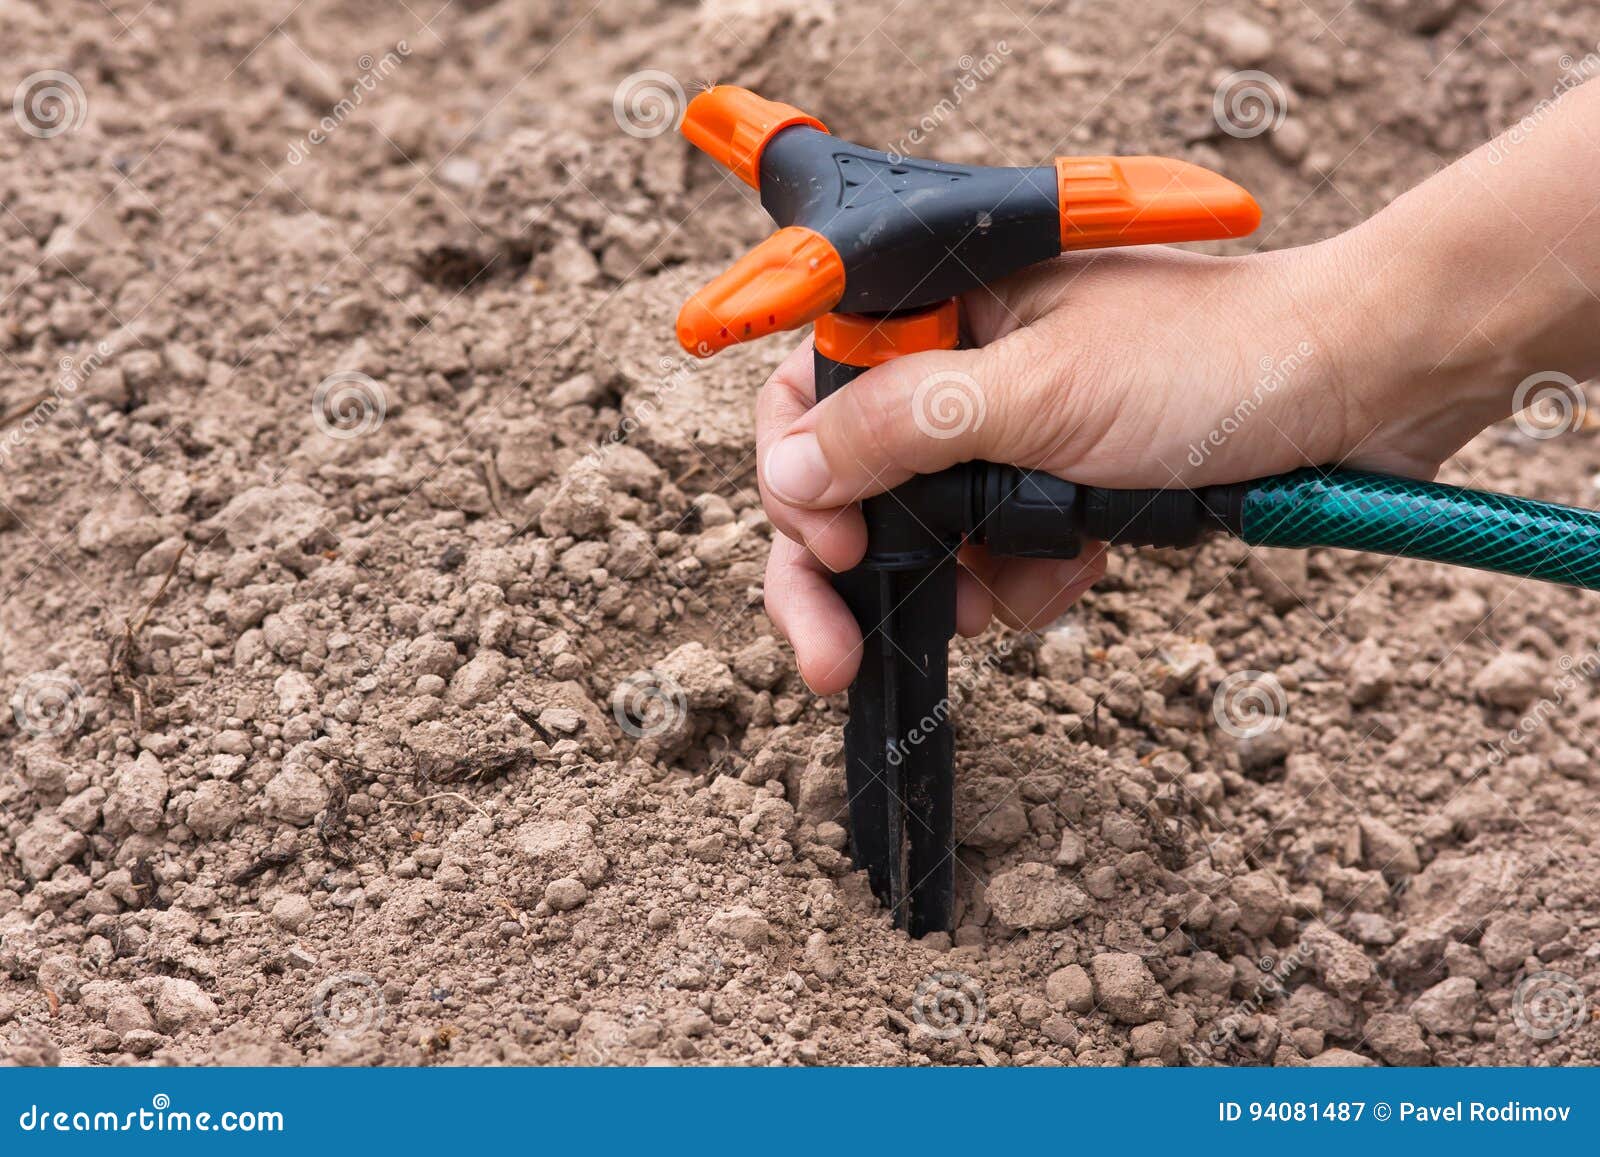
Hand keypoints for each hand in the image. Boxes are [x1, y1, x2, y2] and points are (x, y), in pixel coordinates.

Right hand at [756, 235, 1509, 694]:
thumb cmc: (1216, 358)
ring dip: (963, 580)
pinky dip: (1029, 582)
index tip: (824, 548)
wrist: (1357, 386)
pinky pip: (999, 552)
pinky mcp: (1059, 478)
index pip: (813, 388)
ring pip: (926, 529)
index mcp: (944, 304)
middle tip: (834, 657)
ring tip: (1020, 594)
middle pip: (851, 476)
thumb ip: (901, 428)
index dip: (799, 476)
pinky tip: (1079, 573)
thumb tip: (785, 475)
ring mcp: (1012, 425)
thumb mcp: (1041, 392)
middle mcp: (964, 361)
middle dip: (850, 571)